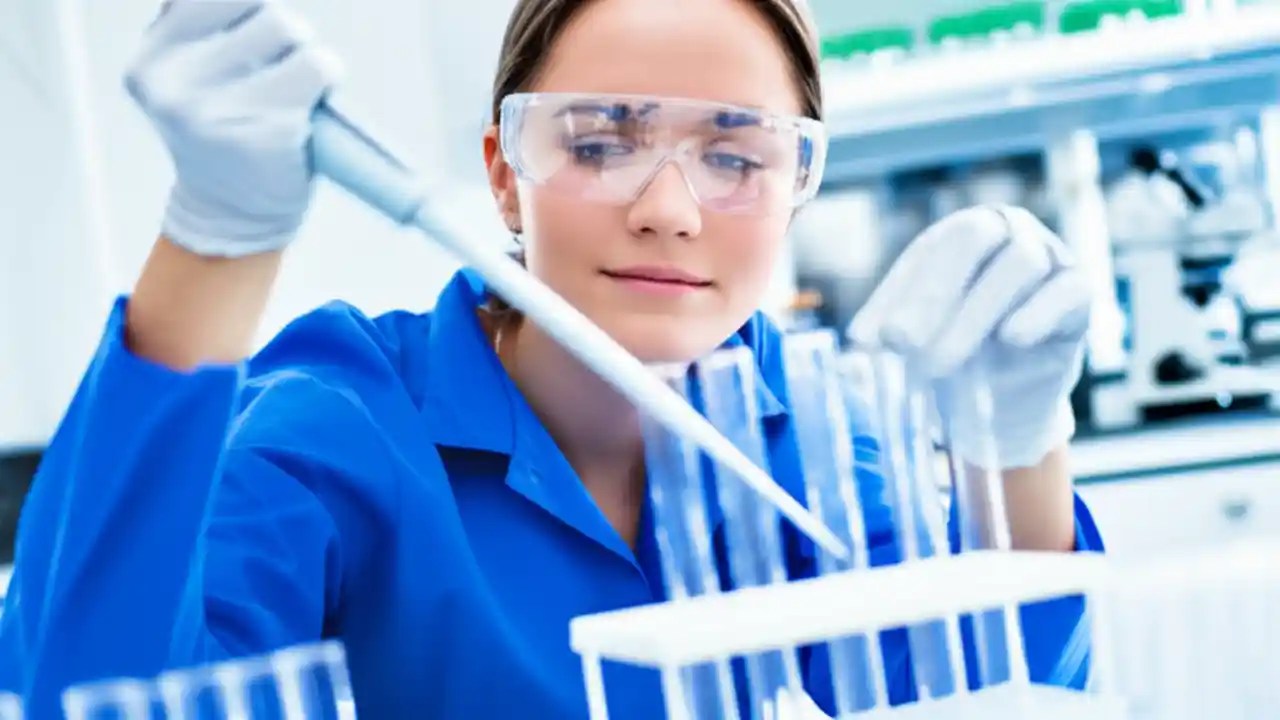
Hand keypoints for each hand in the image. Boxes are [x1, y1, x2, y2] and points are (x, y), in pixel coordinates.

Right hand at [124, 1, 342, 256]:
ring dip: (306, 52)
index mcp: (150, 63)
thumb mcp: (188, 76)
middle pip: (256, 6)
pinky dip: (327, 75)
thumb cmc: (224, 133)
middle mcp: (172, 84)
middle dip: (281, 32)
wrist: (232, 213)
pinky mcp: (266, 128)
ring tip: (294, 88)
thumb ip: (199, 27)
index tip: (255, 36)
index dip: (245, 7)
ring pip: (287, 28)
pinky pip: (317, 66)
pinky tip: (311, 104)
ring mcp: (218, 109)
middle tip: (278, 69)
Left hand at [848, 205, 1091, 468]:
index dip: (904, 292)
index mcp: (961, 236)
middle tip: (901, 345)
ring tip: (942, 362)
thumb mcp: (913, 339)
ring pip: (1020, 264)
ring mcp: (1050, 257)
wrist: (1003, 400)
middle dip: (934, 294)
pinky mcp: (1080, 293)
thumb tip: (856, 342)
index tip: (873, 340)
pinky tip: (1012, 339)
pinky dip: (1039, 312)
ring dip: (974, 314)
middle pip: (975, 239)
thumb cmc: (951, 354)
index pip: (934, 249)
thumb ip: (886, 330)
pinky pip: (1069, 291)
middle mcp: (1008, 233)